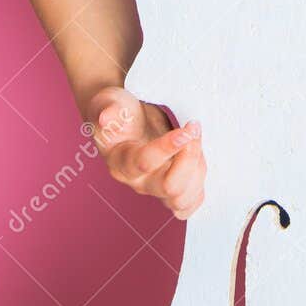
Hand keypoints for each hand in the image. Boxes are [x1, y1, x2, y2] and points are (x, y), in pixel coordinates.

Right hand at [86, 85, 206, 219]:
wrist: (126, 119)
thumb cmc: (118, 110)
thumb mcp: (109, 101)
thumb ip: (108, 108)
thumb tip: (106, 118)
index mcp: (121, 162)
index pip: (145, 162)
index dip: (168, 148)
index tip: (186, 130)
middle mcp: (138, 181)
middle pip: (170, 187)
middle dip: (190, 158)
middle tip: (194, 129)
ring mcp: (155, 189)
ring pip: (182, 198)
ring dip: (198, 169)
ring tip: (196, 140)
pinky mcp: (170, 191)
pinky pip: (188, 204)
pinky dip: (199, 187)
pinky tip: (197, 161)